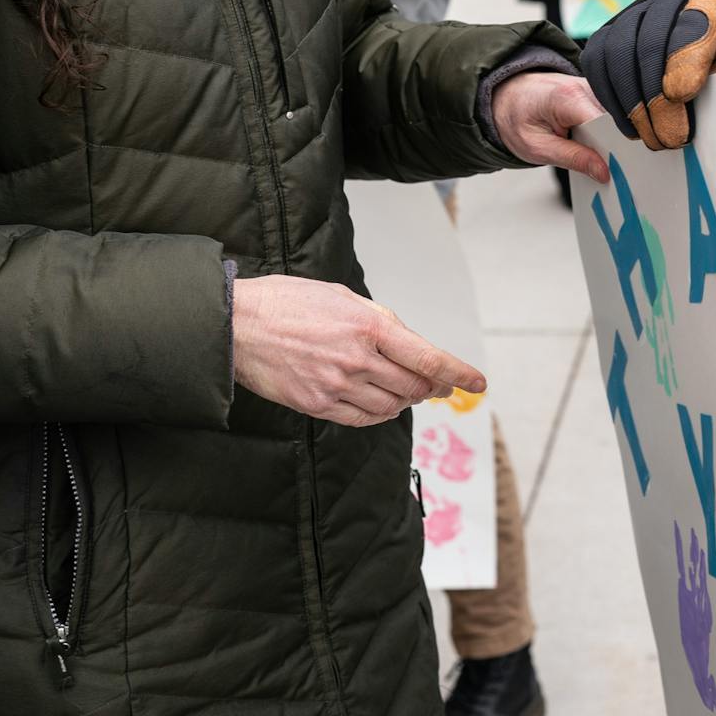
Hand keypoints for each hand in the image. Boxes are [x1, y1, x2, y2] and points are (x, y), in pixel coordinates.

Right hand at [231, 275, 485, 425]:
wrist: (238, 325)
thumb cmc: (287, 303)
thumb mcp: (343, 297)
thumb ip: (378, 321)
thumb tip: (406, 343)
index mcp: (369, 326)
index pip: (428, 358)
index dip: (459, 374)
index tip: (477, 383)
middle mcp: (358, 359)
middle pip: (414, 386)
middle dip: (431, 387)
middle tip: (436, 385)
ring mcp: (338, 385)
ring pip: (392, 404)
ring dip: (405, 399)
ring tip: (405, 390)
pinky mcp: (318, 404)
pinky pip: (363, 418)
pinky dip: (380, 413)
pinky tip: (381, 405)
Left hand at [491, 70, 609, 181]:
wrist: (508, 95)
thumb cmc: (517, 118)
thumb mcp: (537, 147)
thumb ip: (572, 158)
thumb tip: (604, 171)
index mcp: (568, 97)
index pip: (605, 124)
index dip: (614, 148)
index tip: (618, 170)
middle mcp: (585, 87)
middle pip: (615, 121)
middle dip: (616, 147)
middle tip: (613, 172)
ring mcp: (594, 88)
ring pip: (617, 120)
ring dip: (613, 142)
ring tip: (606, 161)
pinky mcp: (597, 94)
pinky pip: (611, 117)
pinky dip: (608, 135)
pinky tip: (601, 148)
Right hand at [582, 0, 715, 149]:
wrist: (709, 28)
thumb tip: (708, 119)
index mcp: (713, 4)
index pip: (695, 24)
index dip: (686, 61)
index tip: (682, 95)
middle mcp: (669, 1)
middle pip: (650, 45)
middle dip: (656, 98)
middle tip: (669, 137)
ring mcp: (636, 13)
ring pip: (618, 53)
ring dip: (631, 102)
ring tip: (650, 136)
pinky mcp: (610, 31)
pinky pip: (597, 60)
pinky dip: (609, 96)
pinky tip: (630, 125)